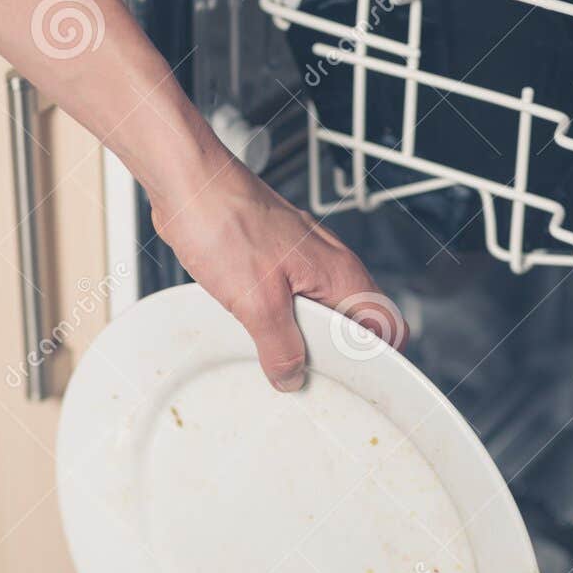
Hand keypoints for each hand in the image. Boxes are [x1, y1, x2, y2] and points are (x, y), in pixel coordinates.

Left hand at [151, 162, 406, 391]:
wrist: (188, 184)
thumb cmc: (225, 222)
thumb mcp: (257, 302)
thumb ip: (281, 346)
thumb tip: (291, 376)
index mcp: (340, 275)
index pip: (385, 326)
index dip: (375, 362)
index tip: (352, 388)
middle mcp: (329, 265)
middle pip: (351, 326)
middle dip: (333, 357)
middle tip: (304, 381)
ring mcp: (302, 260)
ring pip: (317, 313)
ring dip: (300, 339)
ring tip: (275, 360)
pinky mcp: (274, 259)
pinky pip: (289, 300)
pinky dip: (277, 321)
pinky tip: (252, 331)